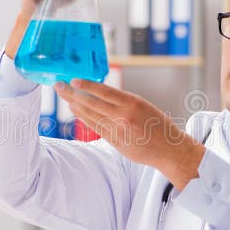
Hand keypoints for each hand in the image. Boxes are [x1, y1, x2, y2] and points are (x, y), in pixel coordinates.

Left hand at [55, 79, 204, 189]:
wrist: (169, 150)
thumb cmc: (158, 125)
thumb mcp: (144, 106)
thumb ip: (123, 102)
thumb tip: (100, 95)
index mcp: (133, 103)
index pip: (105, 92)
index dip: (87, 86)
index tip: (74, 80)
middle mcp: (123, 116)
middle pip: (92, 104)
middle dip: (72, 94)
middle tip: (59, 86)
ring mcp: (118, 131)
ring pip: (91, 116)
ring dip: (75, 106)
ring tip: (65, 97)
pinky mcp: (115, 142)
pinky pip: (95, 127)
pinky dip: (84, 118)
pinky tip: (77, 111)